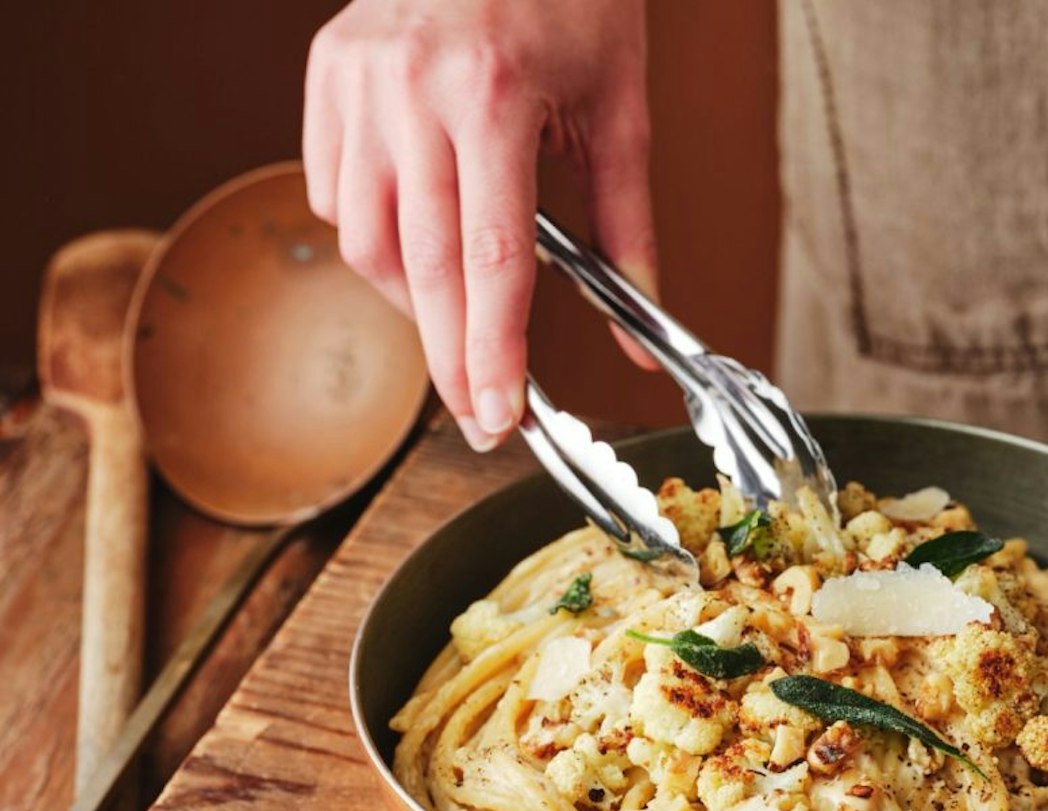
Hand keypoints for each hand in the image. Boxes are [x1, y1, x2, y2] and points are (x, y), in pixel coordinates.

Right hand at [304, 0, 656, 450]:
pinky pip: (334, 192)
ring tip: (460, 322)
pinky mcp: (327, 71)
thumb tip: (640, 334)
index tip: (501, 416)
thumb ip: (628, 230)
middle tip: (480, 421)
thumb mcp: (620, 109)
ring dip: (413, 302)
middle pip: (421, 267)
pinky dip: (374, 238)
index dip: (494, 350)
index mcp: (493, 92)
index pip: (490, 257)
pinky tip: (419, 242)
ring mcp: (358, 78)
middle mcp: (411, 87)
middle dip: (452, 360)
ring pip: (365, 240)